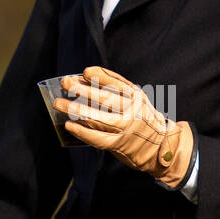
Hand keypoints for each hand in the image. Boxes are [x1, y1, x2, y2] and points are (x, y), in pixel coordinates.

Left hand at [55, 65, 194, 186]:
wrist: (160, 146)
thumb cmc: (142, 117)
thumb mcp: (136, 98)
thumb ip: (116, 87)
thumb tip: (86, 77)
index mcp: (136, 96)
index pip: (116, 84)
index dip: (100, 77)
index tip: (85, 72)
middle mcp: (132, 111)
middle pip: (105, 99)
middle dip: (83, 90)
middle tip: (66, 83)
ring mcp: (126, 129)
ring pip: (99, 118)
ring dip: (77, 110)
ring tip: (60, 103)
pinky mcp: (119, 144)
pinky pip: (98, 139)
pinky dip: (83, 132)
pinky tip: (70, 125)